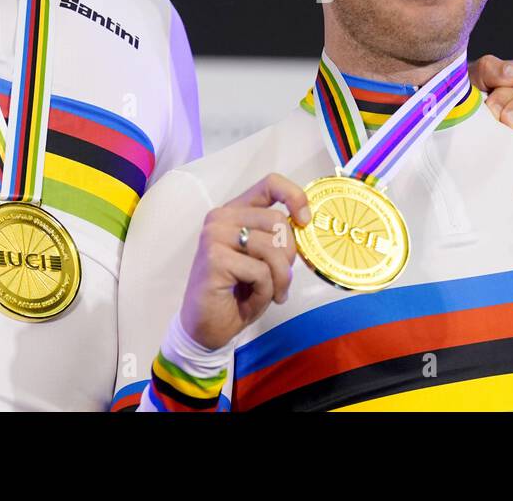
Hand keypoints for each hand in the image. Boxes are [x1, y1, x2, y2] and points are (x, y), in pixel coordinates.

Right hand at [178, 173, 309, 350]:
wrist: (207, 328)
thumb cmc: (238, 293)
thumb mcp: (264, 260)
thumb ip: (277, 238)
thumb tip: (305, 223)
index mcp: (235, 212)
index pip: (270, 184)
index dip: (295, 196)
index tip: (306, 221)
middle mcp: (221, 217)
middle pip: (279, 221)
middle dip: (288, 257)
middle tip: (280, 281)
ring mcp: (214, 236)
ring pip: (272, 248)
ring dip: (279, 279)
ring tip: (270, 294)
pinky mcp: (214, 258)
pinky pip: (261, 272)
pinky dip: (264, 292)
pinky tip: (249, 301)